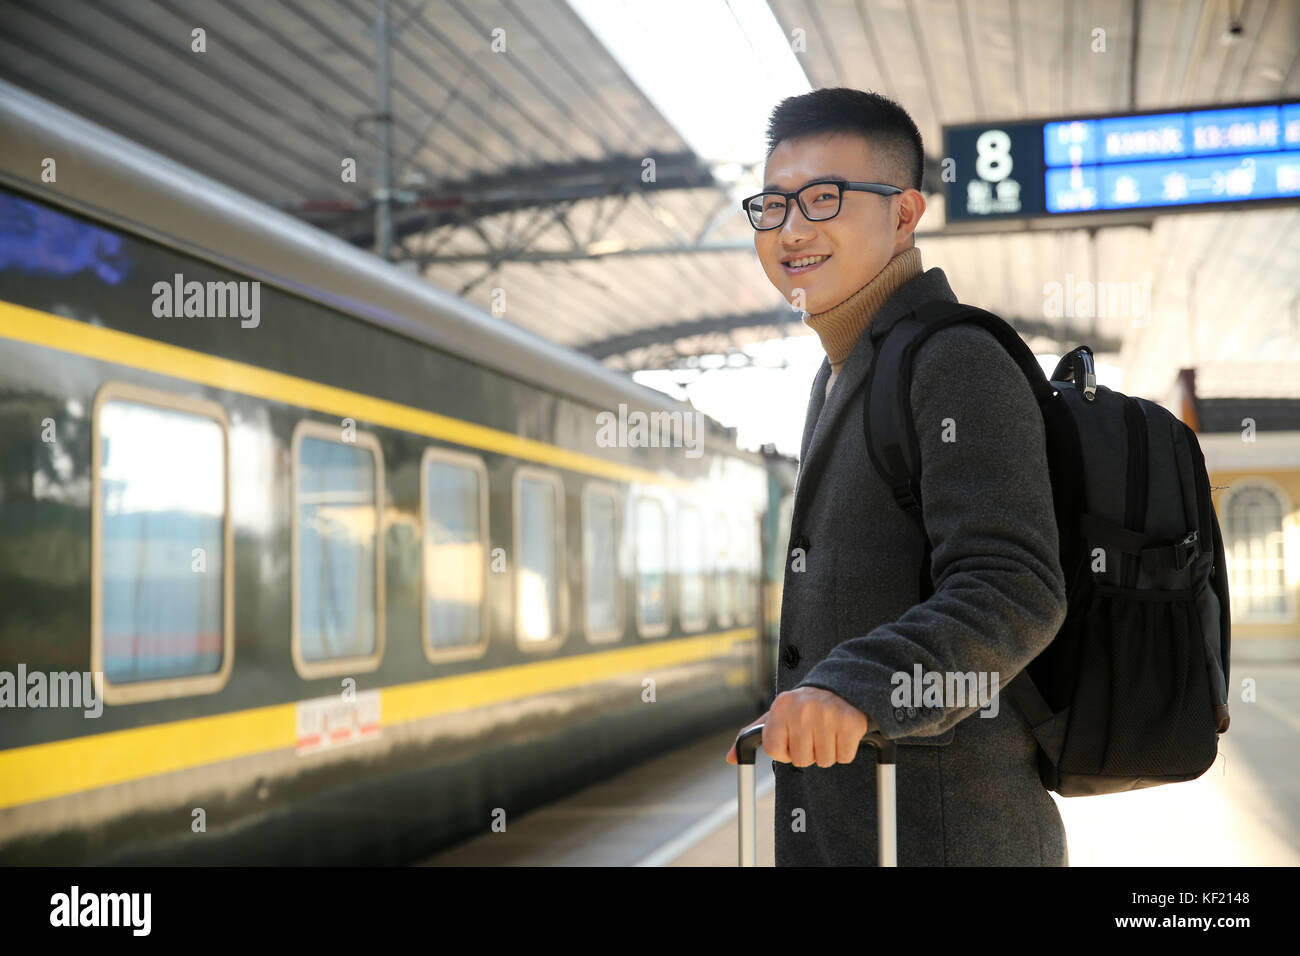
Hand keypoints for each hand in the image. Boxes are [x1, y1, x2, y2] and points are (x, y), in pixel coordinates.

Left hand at [725, 687, 870, 766]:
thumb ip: (753, 734)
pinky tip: (840, 733)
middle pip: (801, 760)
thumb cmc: (804, 707)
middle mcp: (802, 710)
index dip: (784, 752)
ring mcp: (827, 715)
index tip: (791, 741)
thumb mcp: (777, 715)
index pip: (774, 751)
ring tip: (827, 732)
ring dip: (827, 752)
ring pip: (824, 761)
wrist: (839, 688)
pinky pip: (844, 757)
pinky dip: (844, 750)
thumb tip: (732, 757)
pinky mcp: (849, 723)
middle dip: (808, 752)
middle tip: (813, 734)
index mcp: (781, 707)